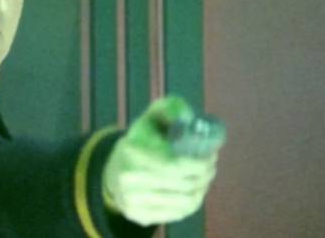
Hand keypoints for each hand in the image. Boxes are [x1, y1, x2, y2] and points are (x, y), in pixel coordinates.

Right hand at [102, 96, 222, 225]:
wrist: (113, 172)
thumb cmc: (140, 142)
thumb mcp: (150, 119)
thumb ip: (169, 108)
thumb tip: (187, 116)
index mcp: (132, 151)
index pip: (174, 165)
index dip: (199, 164)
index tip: (211, 155)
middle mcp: (129, 179)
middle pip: (183, 184)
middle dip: (205, 175)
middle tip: (211, 166)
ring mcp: (132, 200)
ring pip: (184, 202)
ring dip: (202, 189)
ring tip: (205, 178)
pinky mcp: (138, 216)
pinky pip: (177, 214)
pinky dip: (192, 203)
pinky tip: (194, 192)